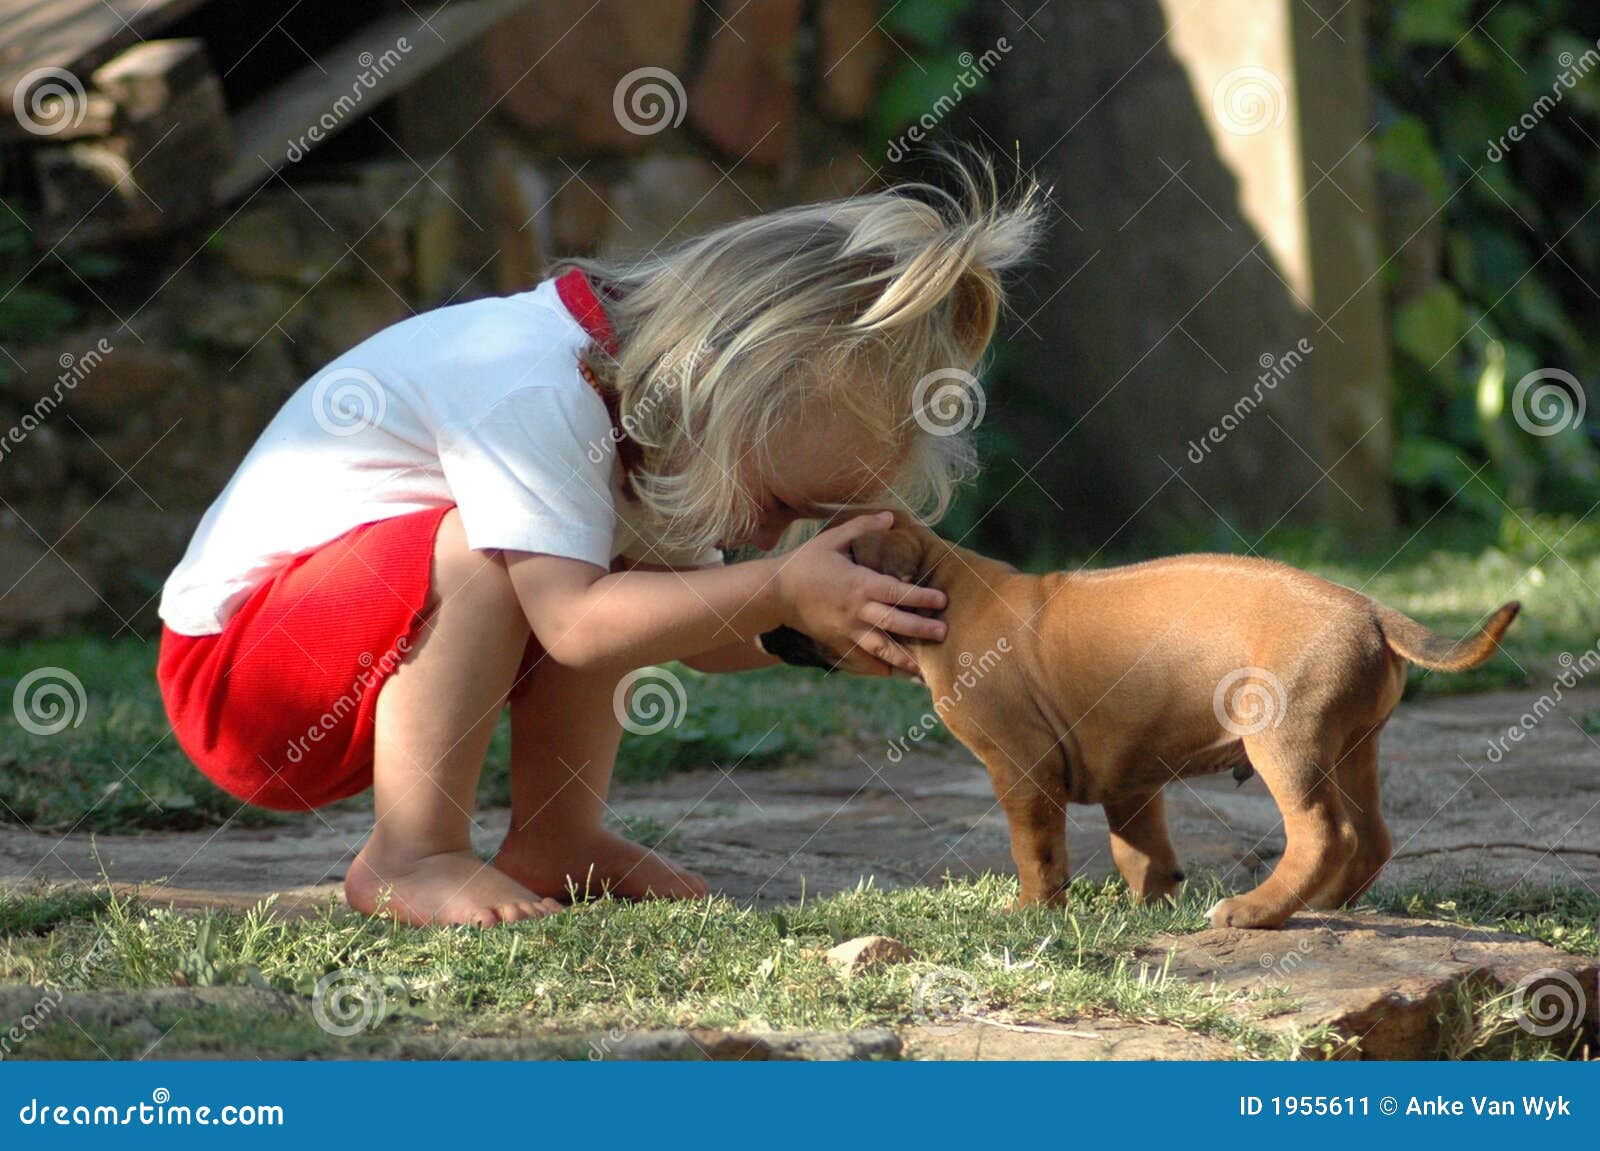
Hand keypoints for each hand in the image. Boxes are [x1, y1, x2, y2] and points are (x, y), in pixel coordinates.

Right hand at [772, 511, 947, 675]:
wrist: (774, 593)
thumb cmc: (805, 562)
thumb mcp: (832, 539)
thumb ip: (862, 526)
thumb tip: (890, 516)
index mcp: (857, 583)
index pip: (895, 592)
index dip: (919, 597)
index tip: (941, 600)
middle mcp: (855, 610)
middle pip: (893, 622)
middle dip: (920, 629)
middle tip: (944, 633)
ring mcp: (846, 630)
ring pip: (879, 647)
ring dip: (903, 657)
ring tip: (923, 668)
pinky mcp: (837, 642)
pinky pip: (860, 659)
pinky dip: (877, 668)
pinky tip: (893, 673)